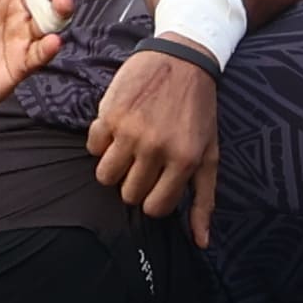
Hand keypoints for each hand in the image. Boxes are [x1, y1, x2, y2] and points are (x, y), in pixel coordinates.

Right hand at [92, 43, 222, 240]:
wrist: (182, 59)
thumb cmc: (198, 111)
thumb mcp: (210, 154)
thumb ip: (204, 200)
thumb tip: (202, 243)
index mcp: (185, 160)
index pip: (154, 208)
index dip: (152, 199)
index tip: (157, 183)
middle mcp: (157, 148)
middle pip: (128, 194)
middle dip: (134, 182)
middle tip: (145, 161)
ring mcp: (131, 131)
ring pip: (105, 176)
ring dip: (115, 166)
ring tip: (130, 147)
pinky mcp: (110, 114)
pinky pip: (93, 147)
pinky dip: (101, 142)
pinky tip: (119, 127)